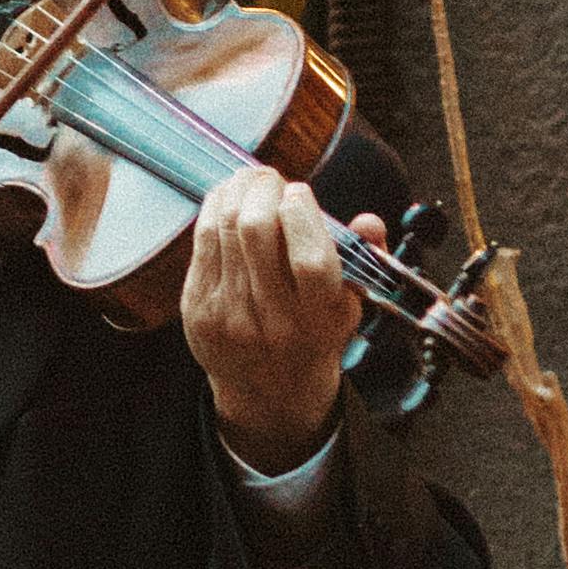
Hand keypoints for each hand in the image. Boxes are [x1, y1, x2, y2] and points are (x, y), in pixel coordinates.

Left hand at [181, 167, 364, 465]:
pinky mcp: (198, 309)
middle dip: (263, 189)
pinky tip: (226, 198)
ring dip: (236, 190)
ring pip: (224, 229)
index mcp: (319, 320)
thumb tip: (369, 221)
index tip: (300, 193)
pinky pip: (202, 242)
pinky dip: (213, 209)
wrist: (271, 390)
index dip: (303, 213)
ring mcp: (229, 316)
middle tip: (271, 178)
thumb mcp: (350, 304)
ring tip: (250, 179)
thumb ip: (365, 259)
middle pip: (257, 233)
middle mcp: (273, 322)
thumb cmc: (316, 333)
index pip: (311, 260)